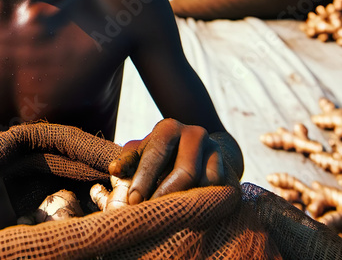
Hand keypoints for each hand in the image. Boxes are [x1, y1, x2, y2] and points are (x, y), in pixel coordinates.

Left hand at [108, 118, 237, 205]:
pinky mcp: (226, 166)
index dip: (144, 179)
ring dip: (185, 200)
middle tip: (151, 213)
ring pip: (203, 182)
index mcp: (168, 129)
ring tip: (169, 213)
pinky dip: (202, 200)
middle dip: (167, 194)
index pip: (156, 154)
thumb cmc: (161, 156)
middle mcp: (193, 134)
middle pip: (185, 170)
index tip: (133, 201)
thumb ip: (128, 160)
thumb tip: (115, 169)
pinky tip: (188, 209)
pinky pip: (216, 189)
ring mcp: (213, 149)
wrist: (197, 151)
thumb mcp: (142, 153)